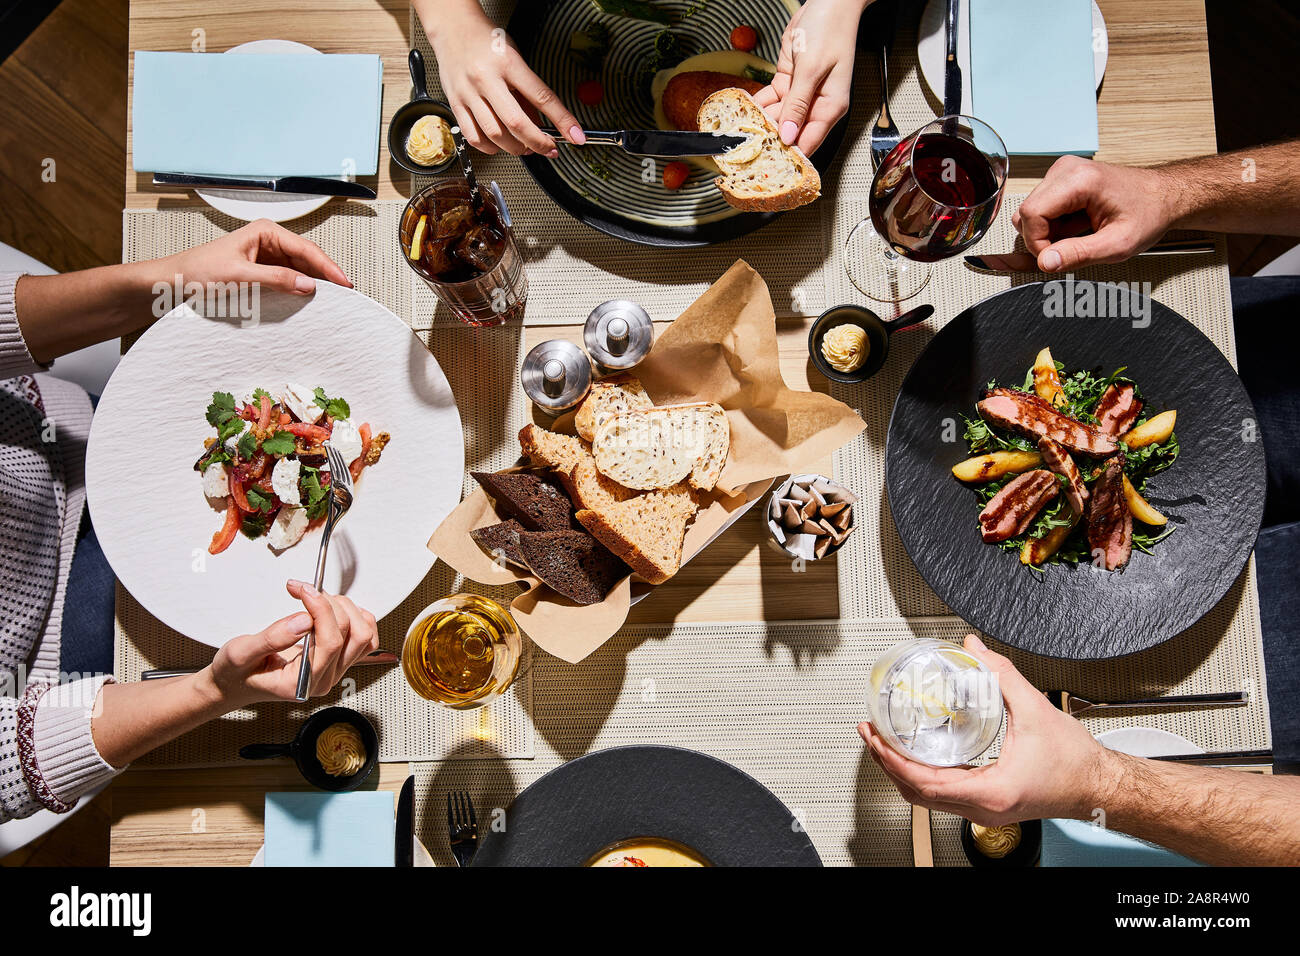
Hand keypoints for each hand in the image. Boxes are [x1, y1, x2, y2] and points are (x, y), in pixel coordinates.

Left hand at [165, 218, 351, 295]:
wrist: (176, 281)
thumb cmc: (198, 271)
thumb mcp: (239, 276)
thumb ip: (275, 279)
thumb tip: (307, 284)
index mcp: (264, 231)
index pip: (305, 248)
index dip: (327, 267)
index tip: (343, 283)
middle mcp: (268, 240)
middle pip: (307, 257)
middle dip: (325, 274)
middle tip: (345, 293)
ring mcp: (267, 256)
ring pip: (300, 268)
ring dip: (314, 282)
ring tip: (332, 298)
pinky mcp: (263, 271)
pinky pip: (289, 278)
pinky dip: (300, 287)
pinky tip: (309, 298)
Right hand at [206, 579, 378, 705]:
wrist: (235, 683)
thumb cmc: (237, 672)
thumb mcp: (241, 653)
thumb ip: (272, 638)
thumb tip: (303, 620)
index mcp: (301, 682)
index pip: (330, 643)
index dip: (322, 610)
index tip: (305, 589)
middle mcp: (322, 679)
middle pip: (352, 635)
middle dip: (331, 604)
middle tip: (306, 590)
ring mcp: (333, 671)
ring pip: (363, 635)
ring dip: (346, 609)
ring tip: (319, 598)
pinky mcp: (336, 661)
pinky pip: (364, 639)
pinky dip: (355, 617)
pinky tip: (333, 608)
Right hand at [424, 2, 580, 155]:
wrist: (453, 28)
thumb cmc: (486, 41)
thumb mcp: (515, 58)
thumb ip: (527, 92)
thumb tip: (542, 124)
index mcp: (507, 63)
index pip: (542, 97)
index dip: (562, 121)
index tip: (575, 136)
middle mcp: (486, 78)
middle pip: (516, 123)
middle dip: (538, 142)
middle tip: (549, 148)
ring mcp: (468, 92)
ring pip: (494, 135)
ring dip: (515, 148)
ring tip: (525, 147)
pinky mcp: (455, 103)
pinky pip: (474, 137)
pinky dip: (490, 148)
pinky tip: (499, 144)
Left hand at [752, 0, 864, 154]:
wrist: (828, 3)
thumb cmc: (830, 30)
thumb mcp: (811, 69)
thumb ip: (797, 104)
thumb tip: (788, 135)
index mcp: (830, 106)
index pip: (809, 141)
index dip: (790, 155)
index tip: (770, 166)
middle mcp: (817, 104)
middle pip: (790, 132)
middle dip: (770, 140)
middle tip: (746, 149)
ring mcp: (802, 94)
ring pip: (778, 117)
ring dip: (761, 123)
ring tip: (740, 132)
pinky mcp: (789, 82)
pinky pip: (772, 100)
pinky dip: (759, 104)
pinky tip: (744, 111)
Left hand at [859, 635, 1119, 825]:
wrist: (1100, 785)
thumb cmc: (1076, 763)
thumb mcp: (1034, 709)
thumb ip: (1001, 674)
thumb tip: (974, 648)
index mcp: (991, 792)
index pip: (924, 784)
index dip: (893, 760)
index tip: (876, 738)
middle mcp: (982, 807)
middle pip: (916, 794)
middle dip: (886, 763)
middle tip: (870, 734)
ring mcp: (983, 810)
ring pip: (926, 798)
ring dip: (901, 770)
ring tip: (883, 741)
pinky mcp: (987, 804)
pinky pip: (942, 795)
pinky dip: (921, 776)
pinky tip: (914, 754)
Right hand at [1013, 156, 1181, 271]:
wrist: (1164, 197)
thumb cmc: (1148, 213)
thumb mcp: (1117, 244)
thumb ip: (1078, 255)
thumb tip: (1046, 262)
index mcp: (1080, 179)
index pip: (1031, 213)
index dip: (1037, 242)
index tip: (1053, 257)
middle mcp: (1067, 169)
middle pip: (1027, 211)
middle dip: (1041, 238)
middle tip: (1067, 250)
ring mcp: (1063, 172)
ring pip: (1031, 211)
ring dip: (1047, 232)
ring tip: (1076, 235)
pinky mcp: (1062, 179)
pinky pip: (1041, 207)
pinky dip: (1053, 224)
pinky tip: (1076, 226)